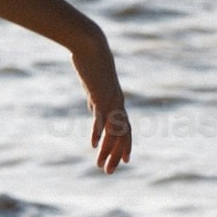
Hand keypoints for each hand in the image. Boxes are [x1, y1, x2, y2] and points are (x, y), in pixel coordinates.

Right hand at [74, 32, 130, 170]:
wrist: (91, 44)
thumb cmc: (92, 60)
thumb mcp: (94, 84)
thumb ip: (95, 97)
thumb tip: (94, 106)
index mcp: (116, 101)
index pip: (125, 128)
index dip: (125, 145)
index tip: (125, 161)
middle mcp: (117, 103)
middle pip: (122, 135)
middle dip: (116, 155)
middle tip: (111, 172)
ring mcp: (110, 100)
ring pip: (113, 132)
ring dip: (108, 151)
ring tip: (101, 166)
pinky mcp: (101, 96)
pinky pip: (102, 119)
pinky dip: (99, 133)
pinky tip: (94, 145)